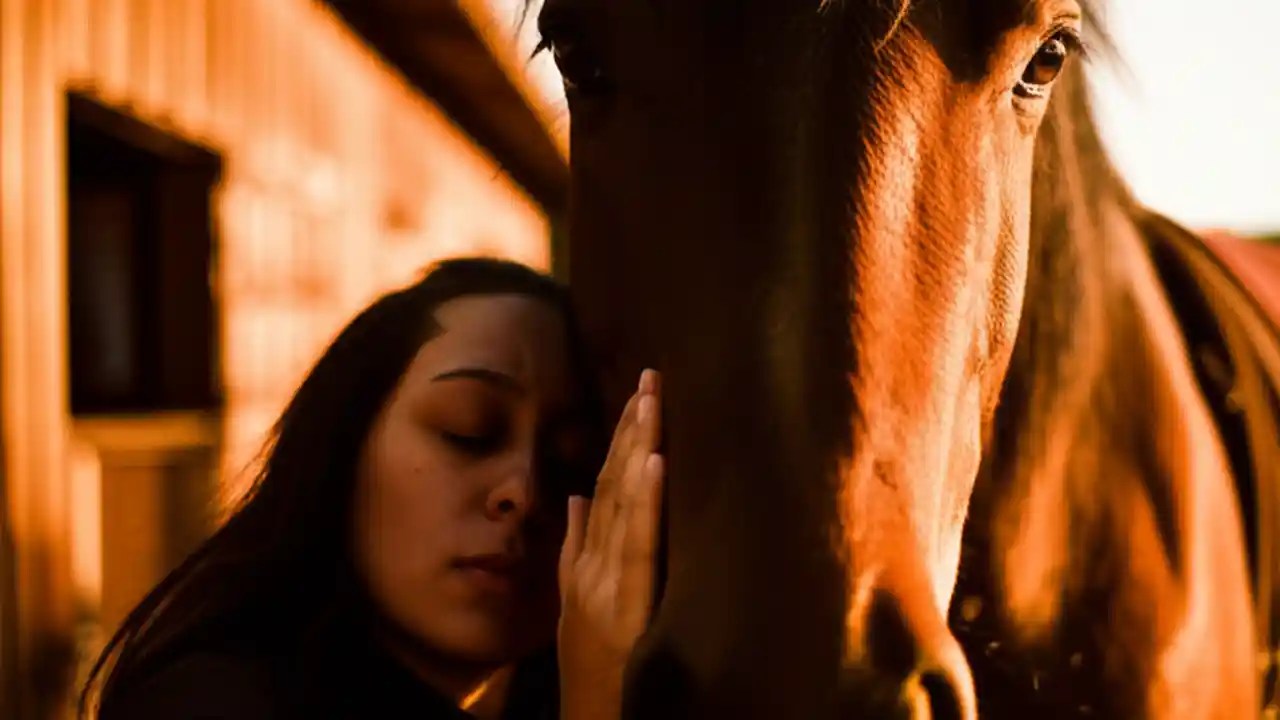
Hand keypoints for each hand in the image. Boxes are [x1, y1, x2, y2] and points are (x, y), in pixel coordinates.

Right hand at [558, 369, 663, 719]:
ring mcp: (606, 582)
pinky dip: (646, 502)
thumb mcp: (574, 598)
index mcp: (586, 558)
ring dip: (637, 449)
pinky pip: (638, 547)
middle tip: (652, 378)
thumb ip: (575, 544)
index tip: (638, 395)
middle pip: (613, 485)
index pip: (603, 486)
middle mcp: (592, 563)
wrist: (588, 714)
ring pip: (623, 505)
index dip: (618, 439)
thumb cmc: (590, 660)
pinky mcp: (625, 605)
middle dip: (632, 429)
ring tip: (652, 404)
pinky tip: (656, 464)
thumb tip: (576, 496)